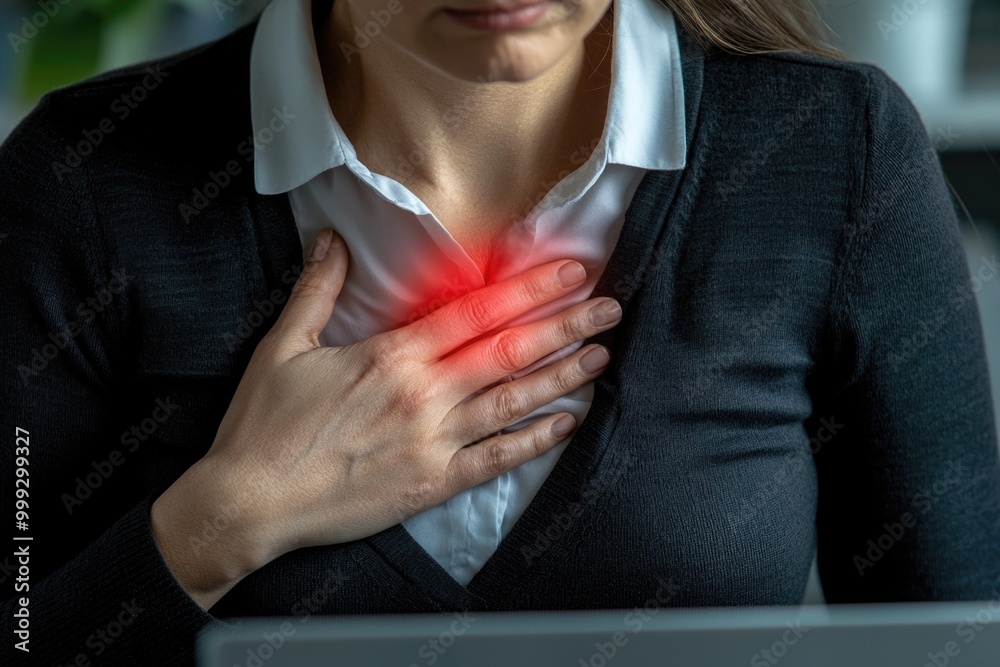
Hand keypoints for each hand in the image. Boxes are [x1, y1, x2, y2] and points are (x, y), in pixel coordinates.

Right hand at [151, 227, 620, 607]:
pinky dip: (536, 440)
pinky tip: (566, 423)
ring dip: (562, 377)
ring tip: (600, 356)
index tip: (569, 272)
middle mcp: (423, 395)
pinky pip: (497, 459)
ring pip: (513, 401)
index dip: (529, 289)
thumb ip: (317, 290)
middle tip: (607, 308)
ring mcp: (433, 442)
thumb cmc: (264, 426)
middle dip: (565, 326)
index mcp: (391, 356)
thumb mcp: (283, 346)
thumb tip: (332, 240)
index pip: (477, 311)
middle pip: (510, 351)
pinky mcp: (433, 483)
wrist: (250, 503)